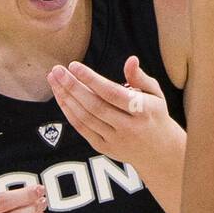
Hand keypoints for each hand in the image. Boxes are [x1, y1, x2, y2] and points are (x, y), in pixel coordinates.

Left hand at [48, 56, 180, 173]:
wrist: (159, 152)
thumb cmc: (154, 116)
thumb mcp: (156, 95)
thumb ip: (141, 78)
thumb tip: (131, 59)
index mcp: (143, 111)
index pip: (112, 94)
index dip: (92, 80)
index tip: (74, 65)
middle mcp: (129, 127)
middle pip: (95, 106)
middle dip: (72, 87)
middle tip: (57, 70)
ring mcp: (115, 140)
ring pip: (85, 117)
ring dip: (66, 97)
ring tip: (54, 79)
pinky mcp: (104, 148)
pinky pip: (82, 129)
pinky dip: (69, 112)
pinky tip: (61, 97)